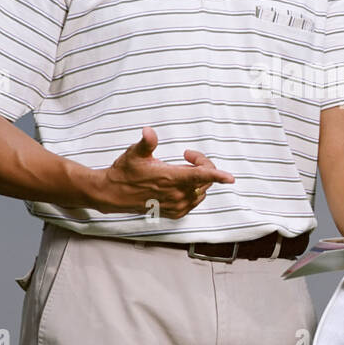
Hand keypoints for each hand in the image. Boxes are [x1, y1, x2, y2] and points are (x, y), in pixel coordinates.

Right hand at [97, 127, 235, 216]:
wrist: (113, 195)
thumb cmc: (124, 172)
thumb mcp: (134, 154)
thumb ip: (146, 142)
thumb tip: (148, 131)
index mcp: (171, 178)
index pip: (200, 176)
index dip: (217, 176)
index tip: (230, 178)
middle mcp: (176, 194)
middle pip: (205, 180)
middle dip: (202, 165)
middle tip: (187, 155)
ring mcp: (177, 206)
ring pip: (202, 191)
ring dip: (198, 178)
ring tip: (181, 169)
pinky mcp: (175, 213)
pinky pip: (194, 201)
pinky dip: (194, 190)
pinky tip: (180, 183)